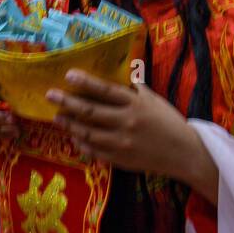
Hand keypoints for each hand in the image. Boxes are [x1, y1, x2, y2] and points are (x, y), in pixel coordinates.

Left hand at [46, 70, 216, 201]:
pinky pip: (93, 151)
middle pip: (90, 111)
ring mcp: (121, 142)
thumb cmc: (168, 122)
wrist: (184, 153)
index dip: (86, 82)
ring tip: (57, 117)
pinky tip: (73, 137)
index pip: (106, 90)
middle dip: (67, 102)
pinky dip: (81, 143)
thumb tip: (117, 74)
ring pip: (87, 132)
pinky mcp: (119, 159)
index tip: (68, 75)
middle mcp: (127, 122)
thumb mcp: (154, 101)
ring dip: (69, 124)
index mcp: (136, 104)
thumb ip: (134, 89)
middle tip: (50, 95)